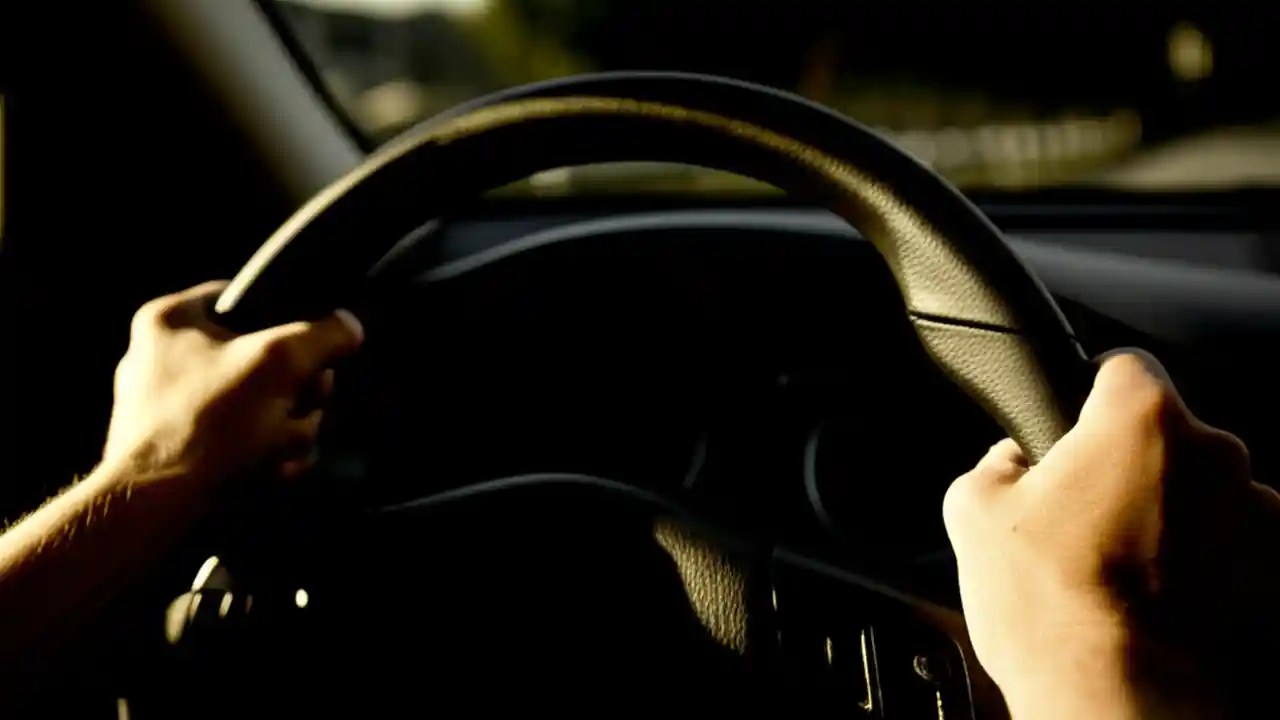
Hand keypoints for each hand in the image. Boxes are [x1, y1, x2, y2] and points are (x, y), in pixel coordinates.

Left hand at [102, 281, 363, 485]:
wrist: (155, 504)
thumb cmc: (211, 421)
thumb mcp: (280, 364)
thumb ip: (324, 336)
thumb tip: (350, 326)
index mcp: (171, 319)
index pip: (249, 297)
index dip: (290, 322)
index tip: (311, 351)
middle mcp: (162, 356)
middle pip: (263, 357)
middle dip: (297, 390)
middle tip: (304, 406)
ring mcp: (167, 405)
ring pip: (257, 402)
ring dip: (287, 427)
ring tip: (283, 448)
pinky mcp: (177, 447)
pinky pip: (236, 437)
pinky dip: (263, 453)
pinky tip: (275, 468)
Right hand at [944, 350, 1279, 718]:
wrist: (1114, 698)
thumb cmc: (1050, 604)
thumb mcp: (972, 510)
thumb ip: (996, 461)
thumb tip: (1012, 461)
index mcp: (1141, 416)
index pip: (1122, 365)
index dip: (1089, 393)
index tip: (1074, 425)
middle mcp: (1215, 451)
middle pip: (1166, 431)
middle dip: (1129, 462)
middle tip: (1083, 513)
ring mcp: (1257, 513)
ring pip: (1203, 489)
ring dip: (1172, 511)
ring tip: (1121, 564)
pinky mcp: (1275, 571)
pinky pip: (1233, 544)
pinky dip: (1205, 561)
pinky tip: (1158, 595)